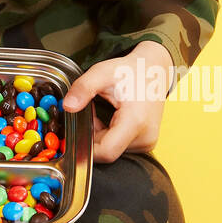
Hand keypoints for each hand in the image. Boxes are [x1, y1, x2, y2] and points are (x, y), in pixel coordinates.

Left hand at [61, 41, 174, 162]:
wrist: (154, 70)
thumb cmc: (131, 71)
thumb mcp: (103, 73)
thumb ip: (83, 88)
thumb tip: (68, 107)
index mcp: (136, 122)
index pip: (106, 152)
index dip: (86, 146)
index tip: (76, 129)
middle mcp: (144, 138)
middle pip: (106, 151)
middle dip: (91, 134)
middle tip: (90, 111)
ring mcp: (146, 143)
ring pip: (111, 150)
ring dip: (99, 135)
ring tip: (101, 112)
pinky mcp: (145, 143)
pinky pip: (119, 146)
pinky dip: (109, 135)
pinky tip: (109, 118)